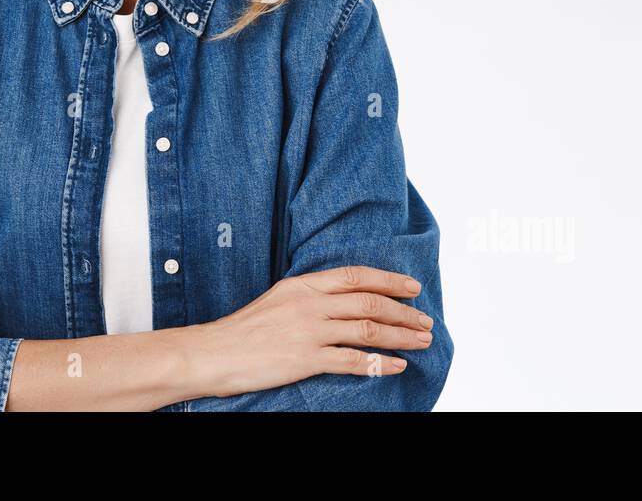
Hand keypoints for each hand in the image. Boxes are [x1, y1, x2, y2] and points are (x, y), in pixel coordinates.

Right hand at [194, 265, 433, 397]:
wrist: (215, 352)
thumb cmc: (244, 329)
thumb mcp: (279, 298)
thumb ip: (310, 296)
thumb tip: (341, 300)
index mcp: (304, 285)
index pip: (356, 276)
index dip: (389, 280)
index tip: (413, 287)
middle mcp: (310, 304)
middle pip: (369, 303)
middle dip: (403, 312)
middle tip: (425, 320)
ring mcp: (309, 331)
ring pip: (367, 330)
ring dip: (400, 336)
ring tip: (421, 341)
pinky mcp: (306, 359)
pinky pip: (352, 361)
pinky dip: (379, 363)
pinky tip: (397, 366)